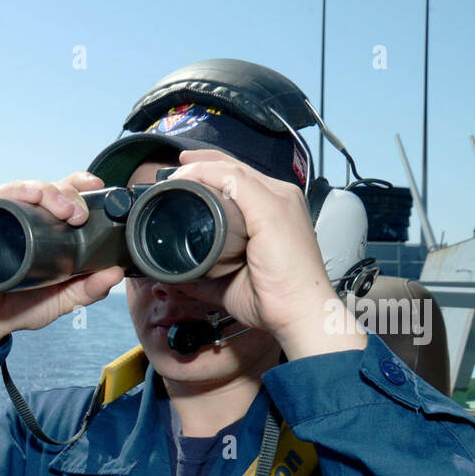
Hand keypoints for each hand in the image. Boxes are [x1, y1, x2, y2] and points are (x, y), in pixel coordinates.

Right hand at [0, 170, 125, 352]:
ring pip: (27, 188)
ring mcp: (4, 218)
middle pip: (50, 188)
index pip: (66, 195)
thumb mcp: (64, 300)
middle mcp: (27, 218)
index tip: (97, 187)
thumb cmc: (22, 307)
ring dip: (48, 192)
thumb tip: (116, 273)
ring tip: (64, 210)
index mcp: (48, 229)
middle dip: (70, 193)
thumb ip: (90, 289)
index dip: (81, 185)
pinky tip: (30, 196)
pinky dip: (16, 192)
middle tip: (80, 214)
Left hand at [165, 150, 365, 358]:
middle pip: (236, 168)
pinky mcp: (272, 209)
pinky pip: (235, 179)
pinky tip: (189, 178)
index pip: (242, 178)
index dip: (212, 169)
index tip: (185, 174)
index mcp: (277, 209)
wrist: (299, 313)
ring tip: (175, 177)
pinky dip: (208, 174)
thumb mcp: (232, 283)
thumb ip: (207, 277)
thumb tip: (182, 277)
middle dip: (203, 162)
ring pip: (233, 169)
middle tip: (176, 169)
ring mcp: (279, 200)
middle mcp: (282, 198)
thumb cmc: (275, 300)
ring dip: (200, 168)